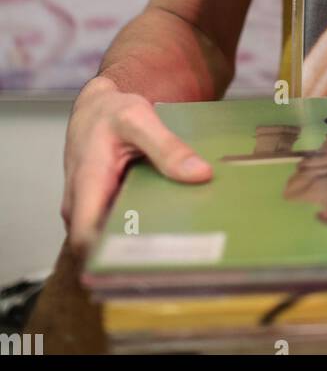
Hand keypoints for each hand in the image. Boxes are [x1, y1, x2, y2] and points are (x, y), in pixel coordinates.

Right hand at [61, 75, 212, 252]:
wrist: (96, 108)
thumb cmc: (111, 113)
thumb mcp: (140, 119)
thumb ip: (168, 147)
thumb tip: (200, 174)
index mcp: (87, 184)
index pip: (86, 239)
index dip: (111, 259)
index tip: (151, 262)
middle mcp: (81, 206)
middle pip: (100, 249)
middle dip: (136, 259)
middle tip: (180, 260)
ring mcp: (90, 211)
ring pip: (109, 244)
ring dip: (140, 248)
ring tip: (182, 249)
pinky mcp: (102, 211)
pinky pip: (117, 231)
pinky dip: (141, 233)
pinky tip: (171, 231)